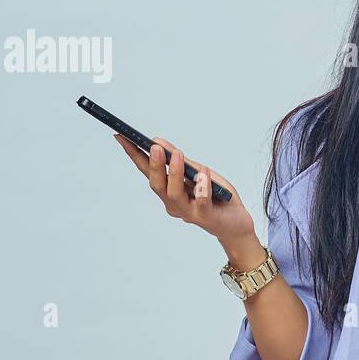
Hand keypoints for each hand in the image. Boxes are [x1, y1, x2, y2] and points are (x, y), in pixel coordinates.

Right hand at [113, 133, 254, 243]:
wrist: (236, 222)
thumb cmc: (217, 196)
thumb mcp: (199, 173)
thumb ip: (180, 161)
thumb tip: (158, 142)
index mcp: (169, 190)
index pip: (147, 171)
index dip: (134, 155)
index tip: (122, 137)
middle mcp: (174, 203)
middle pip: (157, 185)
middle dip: (154, 165)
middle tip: (153, 146)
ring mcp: (189, 211)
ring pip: (174, 194)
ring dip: (175, 173)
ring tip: (178, 154)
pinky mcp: (206, 217)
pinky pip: (201, 201)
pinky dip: (202, 186)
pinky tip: (204, 172)